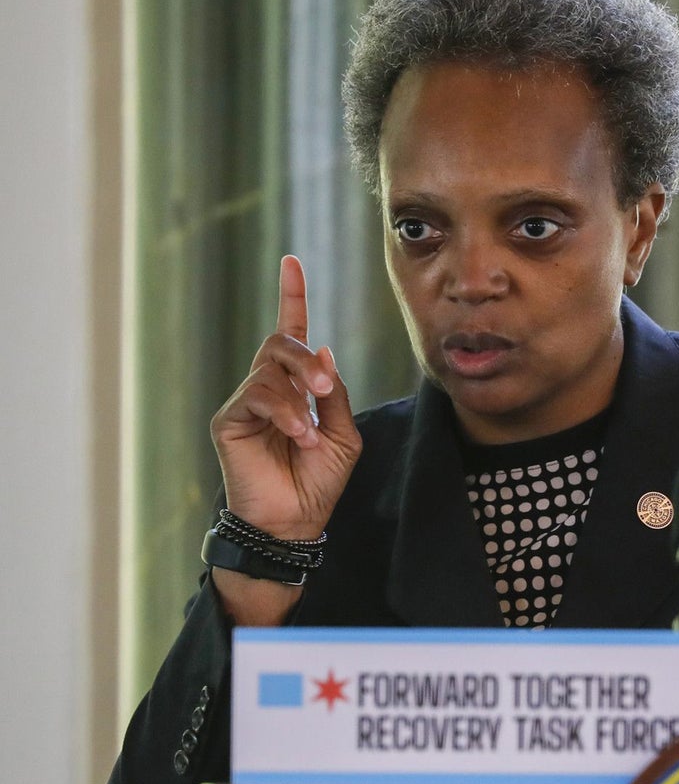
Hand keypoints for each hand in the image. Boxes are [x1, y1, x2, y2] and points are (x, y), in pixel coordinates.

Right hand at [211, 255, 362, 541]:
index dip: (291, 296)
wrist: (294, 521)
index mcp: (296, 386)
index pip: (292, 332)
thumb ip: (335, 393)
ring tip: (309, 432)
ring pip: (270, 368)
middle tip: (325, 389)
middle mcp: (267, 387)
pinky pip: (257, 395)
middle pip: (282, 341)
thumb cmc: (318, 481)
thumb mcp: (344, 434)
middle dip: (306, 360)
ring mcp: (245, 402)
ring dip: (298, 397)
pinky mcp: (229, 420)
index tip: (291, 262)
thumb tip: (322, 348)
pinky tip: (297, 435)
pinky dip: (284, 412)